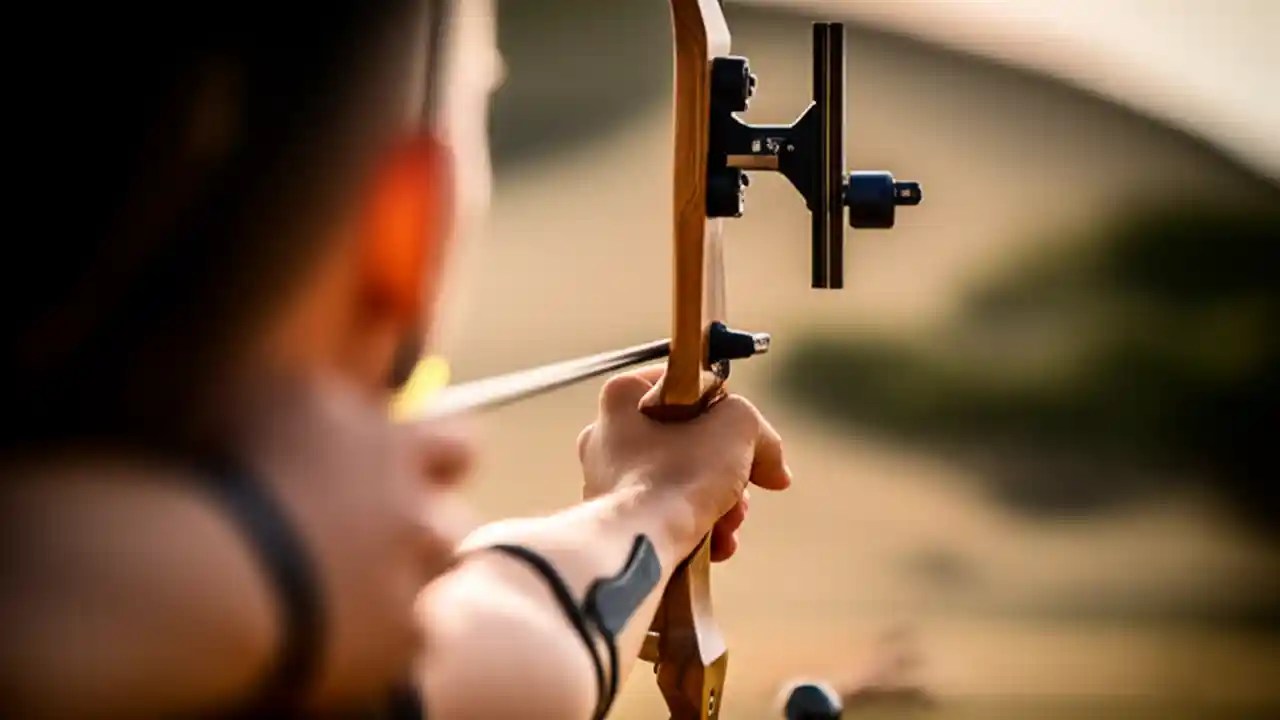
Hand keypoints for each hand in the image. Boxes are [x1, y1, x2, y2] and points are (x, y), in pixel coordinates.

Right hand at [238, 375, 473, 705]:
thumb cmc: (225, 468)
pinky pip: (408, 641)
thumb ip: (345, 368)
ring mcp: (410, 579)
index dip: (440, 457)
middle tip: (373, 542)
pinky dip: (378, 642)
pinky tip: (329, 640)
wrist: (209, 577)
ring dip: (403, 584)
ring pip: (434, 581)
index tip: (415, 468)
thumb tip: (388, 326)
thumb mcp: (277, 393)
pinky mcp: (399, 642)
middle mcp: (413, 510)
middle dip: (422, 531)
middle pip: (453, 521)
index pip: (458, 441)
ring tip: (342, 594)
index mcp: (390, 445)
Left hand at [577, 367, 790, 560]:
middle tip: (743, 489)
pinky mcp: (616, 519)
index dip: (724, 409)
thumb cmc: (680, 475)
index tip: (743, 435)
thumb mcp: (737, 427)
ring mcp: (606, 480)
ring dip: (719, 504)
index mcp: (623, 397)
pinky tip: (716, 545)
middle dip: (727, 471)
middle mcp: (606, 434)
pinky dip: (697, 527)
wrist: (642, 543)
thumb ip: (759, 431)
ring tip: (730, 525)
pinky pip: (666, 514)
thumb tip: (774, 466)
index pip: (685, 385)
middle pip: (688, 441)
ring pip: (681, 482)